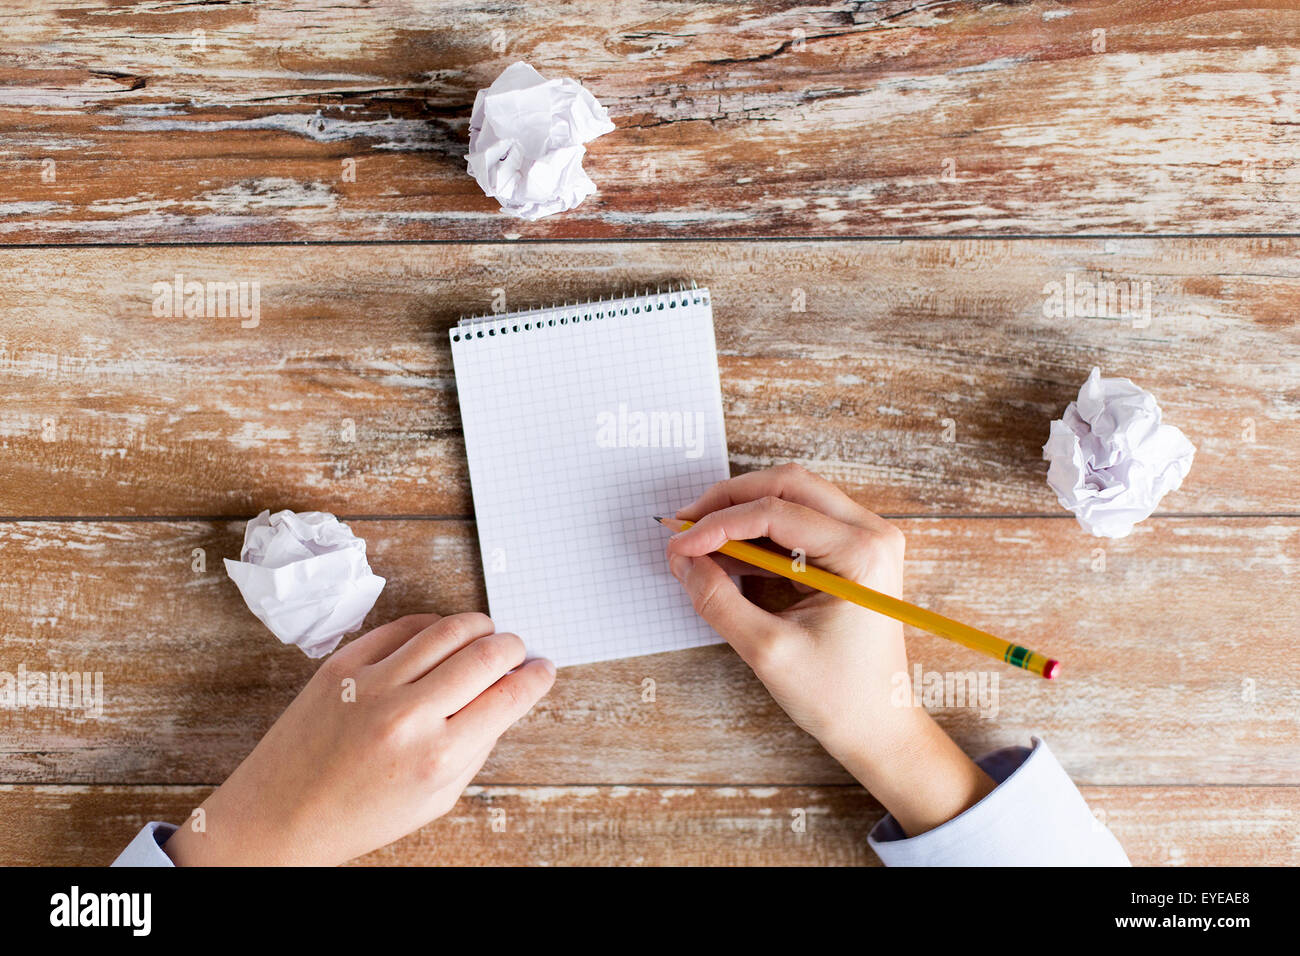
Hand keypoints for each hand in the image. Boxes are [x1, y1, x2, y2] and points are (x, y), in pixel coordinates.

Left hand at [163, 613, 554, 864]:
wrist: (281, 814)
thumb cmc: (359, 815)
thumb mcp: (436, 798)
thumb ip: (476, 746)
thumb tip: (506, 696)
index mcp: (438, 756)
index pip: (509, 696)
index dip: (536, 677)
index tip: (542, 669)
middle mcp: (408, 715)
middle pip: (487, 653)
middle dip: (514, 647)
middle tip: (517, 652)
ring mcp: (372, 683)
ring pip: (449, 628)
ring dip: (479, 627)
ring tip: (485, 637)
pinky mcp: (343, 663)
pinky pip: (404, 626)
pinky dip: (433, 626)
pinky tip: (442, 637)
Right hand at [666, 464, 993, 835]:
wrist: (879, 727)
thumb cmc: (838, 696)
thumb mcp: (767, 650)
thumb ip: (717, 600)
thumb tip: (681, 559)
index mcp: (861, 553)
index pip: (775, 511)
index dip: (717, 523)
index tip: (677, 544)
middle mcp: (871, 533)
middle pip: (786, 485)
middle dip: (728, 502)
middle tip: (683, 527)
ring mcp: (865, 540)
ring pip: (791, 497)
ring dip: (741, 513)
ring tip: (697, 542)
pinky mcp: (852, 553)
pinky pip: (798, 524)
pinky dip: (757, 535)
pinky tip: (723, 556)